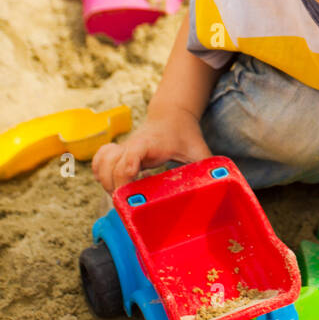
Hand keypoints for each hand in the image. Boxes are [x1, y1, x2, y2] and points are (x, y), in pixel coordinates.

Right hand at [92, 107, 210, 194]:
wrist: (170, 115)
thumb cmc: (184, 134)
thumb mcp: (199, 149)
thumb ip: (207, 166)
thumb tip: (220, 184)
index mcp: (150, 143)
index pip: (133, 152)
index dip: (127, 167)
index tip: (129, 182)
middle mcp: (132, 145)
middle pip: (112, 166)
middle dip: (116, 187)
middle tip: (129, 204)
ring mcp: (122, 149)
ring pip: (101, 165)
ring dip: (106, 183)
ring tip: (122, 198)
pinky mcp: (117, 153)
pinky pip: (98, 162)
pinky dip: (99, 174)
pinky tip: (110, 185)